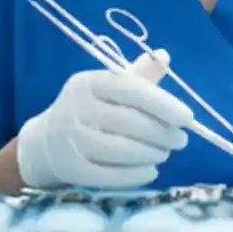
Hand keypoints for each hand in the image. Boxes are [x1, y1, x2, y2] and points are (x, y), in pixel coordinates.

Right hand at [16, 50, 192, 188]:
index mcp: (89, 82)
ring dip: (152, 153)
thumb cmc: (87, 110)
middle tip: (180, 140)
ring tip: (165, 153)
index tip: (188, 118)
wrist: (44, 143)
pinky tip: (151, 171)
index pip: (132, 90)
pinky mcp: (71, 168)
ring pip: (123, 149)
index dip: (164, 104)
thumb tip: (164, 56)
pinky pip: (111, 175)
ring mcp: (71, 140)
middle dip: (162, 133)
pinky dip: (136, 174)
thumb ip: (137, 76)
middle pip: (130, 122)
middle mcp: (77, 108)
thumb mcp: (107, 88)